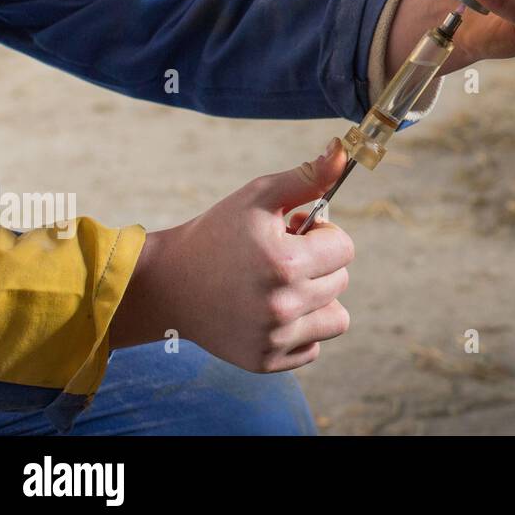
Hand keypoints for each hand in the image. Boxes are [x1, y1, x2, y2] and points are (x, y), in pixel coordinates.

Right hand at [110, 140, 354, 371]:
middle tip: (281, 256)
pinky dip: (301, 332)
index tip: (295, 232)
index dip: (323, 234)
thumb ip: (307, 177)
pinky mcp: (264, 362)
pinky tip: (272, 313)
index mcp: (286, 264)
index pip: (345, 247)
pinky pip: (313, 348)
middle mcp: (283, 306)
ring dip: (318, 300)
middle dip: (319, 264)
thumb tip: (343, 152)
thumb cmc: (217, 233)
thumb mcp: (258, 197)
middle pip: (341, 280)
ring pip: (336, 318)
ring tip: (282, 285)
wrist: (169, 283)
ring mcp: (274, 339)